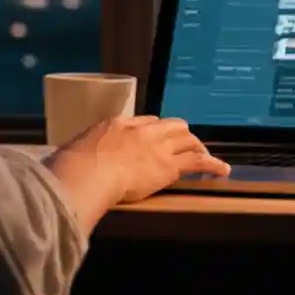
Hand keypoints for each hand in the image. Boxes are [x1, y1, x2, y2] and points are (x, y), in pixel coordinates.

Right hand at [44, 116, 229, 235]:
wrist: (87, 173)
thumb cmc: (72, 167)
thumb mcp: (73, 150)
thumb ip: (82, 151)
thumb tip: (73, 160)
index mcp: (116, 123)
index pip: (144, 121)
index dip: (153, 130)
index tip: (154, 138)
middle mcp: (141, 130)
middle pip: (171, 125)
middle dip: (179, 133)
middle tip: (184, 145)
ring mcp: (157, 146)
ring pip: (187, 139)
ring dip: (196, 146)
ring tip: (204, 156)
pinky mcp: (169, 166)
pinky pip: (198, 161)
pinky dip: (212, 165)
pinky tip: (222, 170)